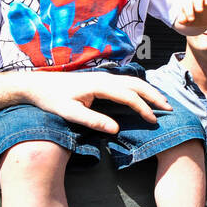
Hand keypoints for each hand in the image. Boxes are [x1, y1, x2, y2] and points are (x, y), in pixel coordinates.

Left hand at [20, 72, 172, 133]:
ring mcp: (103, 77)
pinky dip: (140, 89)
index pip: (128, 95)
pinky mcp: (101, 80)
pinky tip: (145, 96)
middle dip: (154, 96)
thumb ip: (93, 121)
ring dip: (149, 91)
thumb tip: (116, 129)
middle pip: (136, 84)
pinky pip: (127, 82)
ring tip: (163, 102)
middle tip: (169, 108)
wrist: (37, 85)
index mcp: (99, 85)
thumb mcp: (69, 113)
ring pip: (133, 81)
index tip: (153, 120)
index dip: (143, 108)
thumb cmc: (52, 100)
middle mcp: (104, 77)